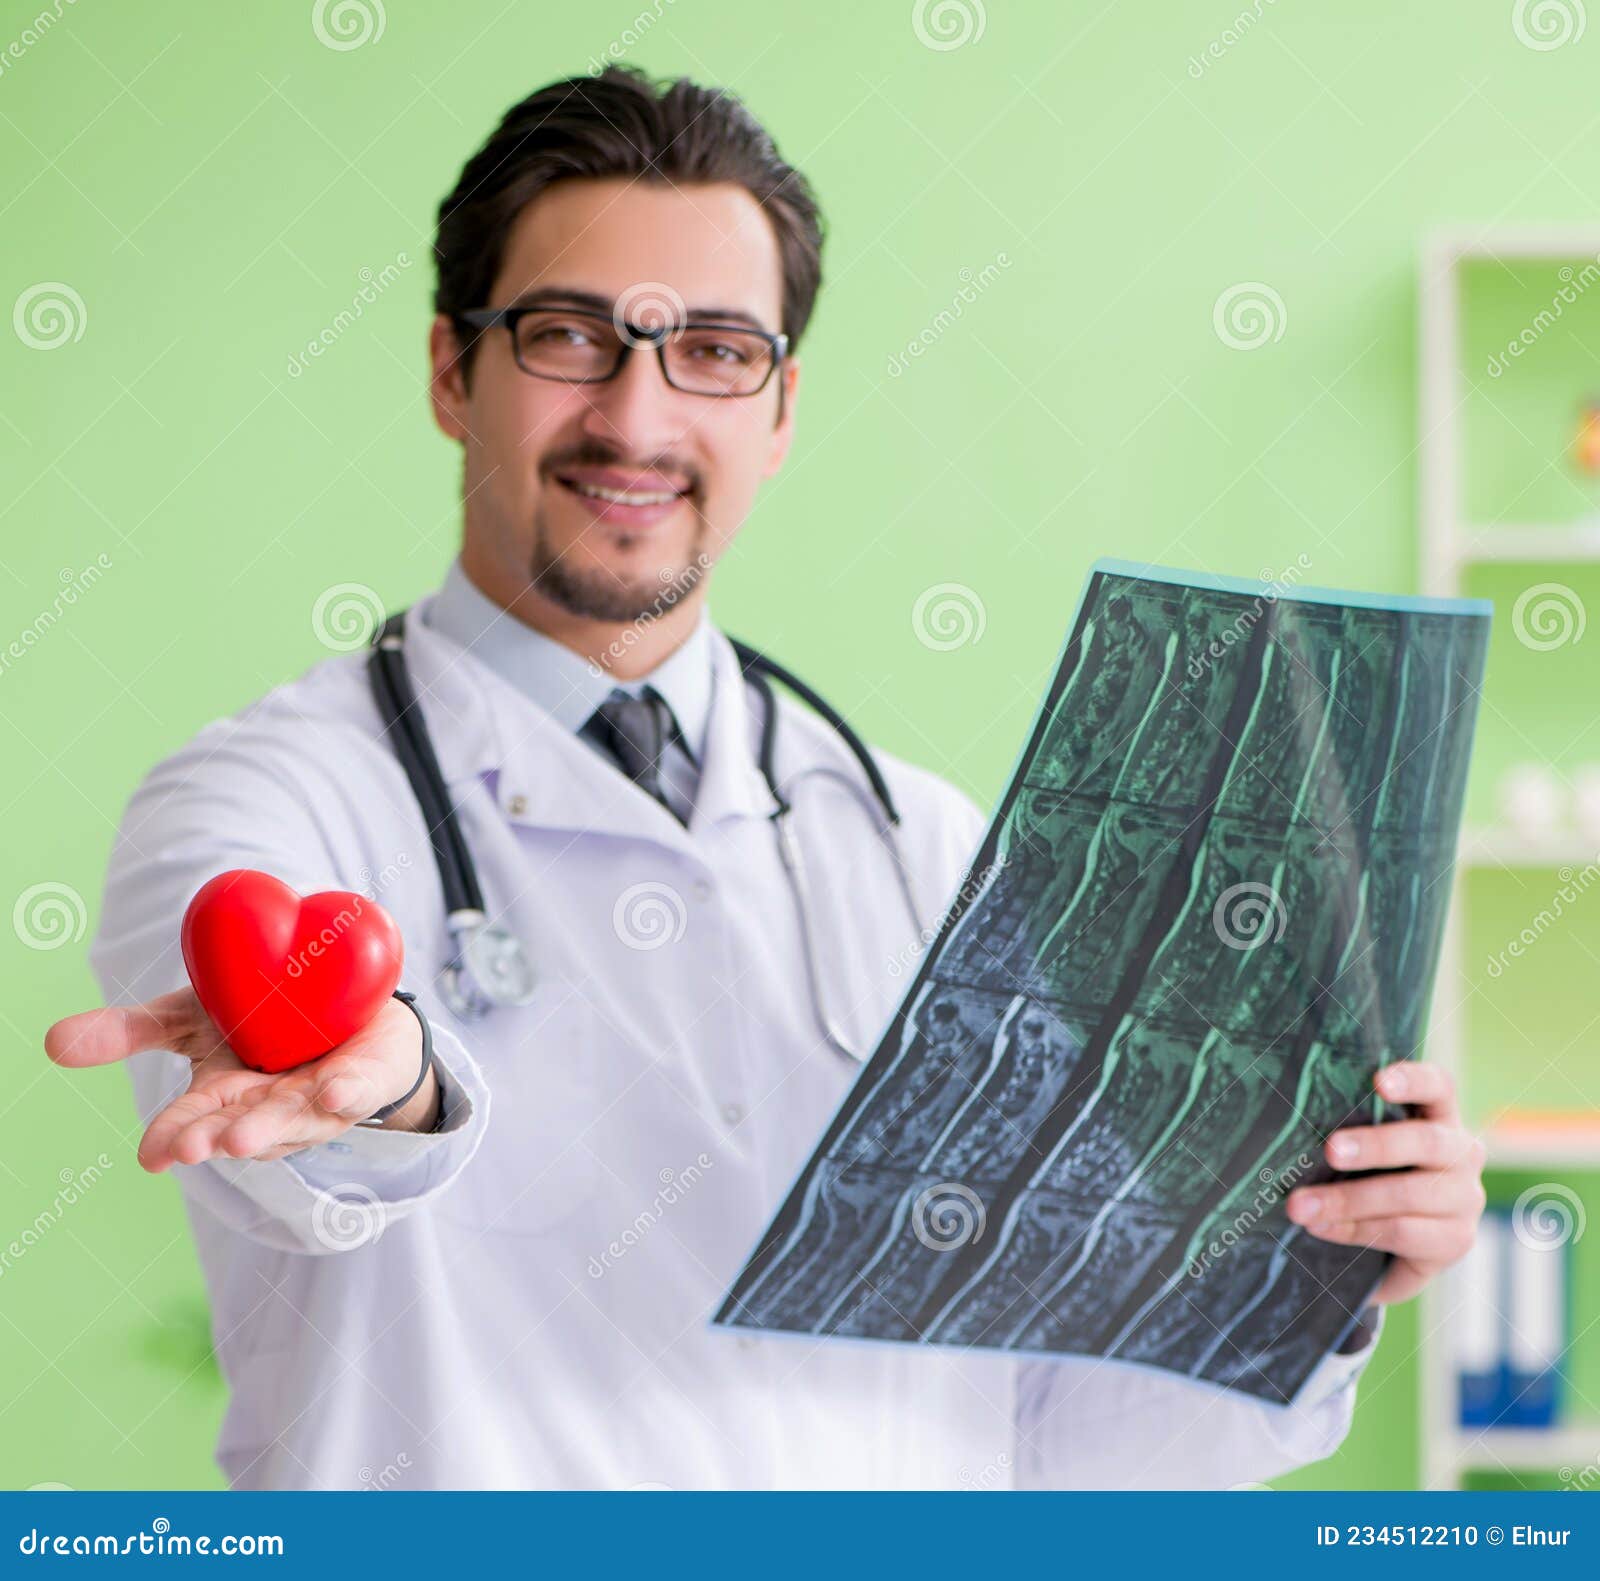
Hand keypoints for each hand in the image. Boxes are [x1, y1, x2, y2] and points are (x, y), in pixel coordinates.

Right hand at [44, 987, 437, 1170]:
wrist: (347, 1006)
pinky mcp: (364, 1079)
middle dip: (221, 1138)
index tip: (154, 1153)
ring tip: (245, 1137)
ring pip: (296, 1119)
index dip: (176, 1134)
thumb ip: (132, 1030)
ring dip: (273, 1127)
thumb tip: (52, 1043)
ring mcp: (319, 1101)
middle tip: (200, 1147)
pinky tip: (338, 1093)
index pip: (195, 1121)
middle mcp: (270, 1109)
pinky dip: (348, 1093)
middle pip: (243, 1128)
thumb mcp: (190, 1019)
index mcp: (226, 1096)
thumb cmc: (261, 1019)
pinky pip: (359, 1090)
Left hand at [1287, 1061, 1486, 1304]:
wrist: (1397, 1243)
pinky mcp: (1456, 1240)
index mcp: (1438, 1116)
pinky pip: (1401, 1232)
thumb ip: (1347, 1132)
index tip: (1379, 1081)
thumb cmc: (1371, 1176)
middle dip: (1374, 1146)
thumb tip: (1288, 1129)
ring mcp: (1465, 1198)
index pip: (1437, 1086)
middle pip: (1426, 1142)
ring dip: (1348, 1200)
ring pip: (1409, 1194)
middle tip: (1330, 1150)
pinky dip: (1354, 1229)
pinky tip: (1320, 1227)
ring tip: (1300, 1206)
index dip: (1412, 1080)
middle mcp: (1461, 1153)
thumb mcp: (1364, 1150)